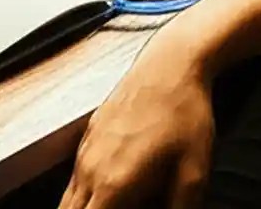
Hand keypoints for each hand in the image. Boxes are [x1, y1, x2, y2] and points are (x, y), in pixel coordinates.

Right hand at [59, 30, 215, 208]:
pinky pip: (74, 180)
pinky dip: (83, 198)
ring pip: (67, 201)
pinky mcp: (88, 138)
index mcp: (113, 185)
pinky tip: (109, 195)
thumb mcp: (193, 175)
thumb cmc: (184, 117)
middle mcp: (90, 170)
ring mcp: (85, 152)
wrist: (170, 65)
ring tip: (115, 204)